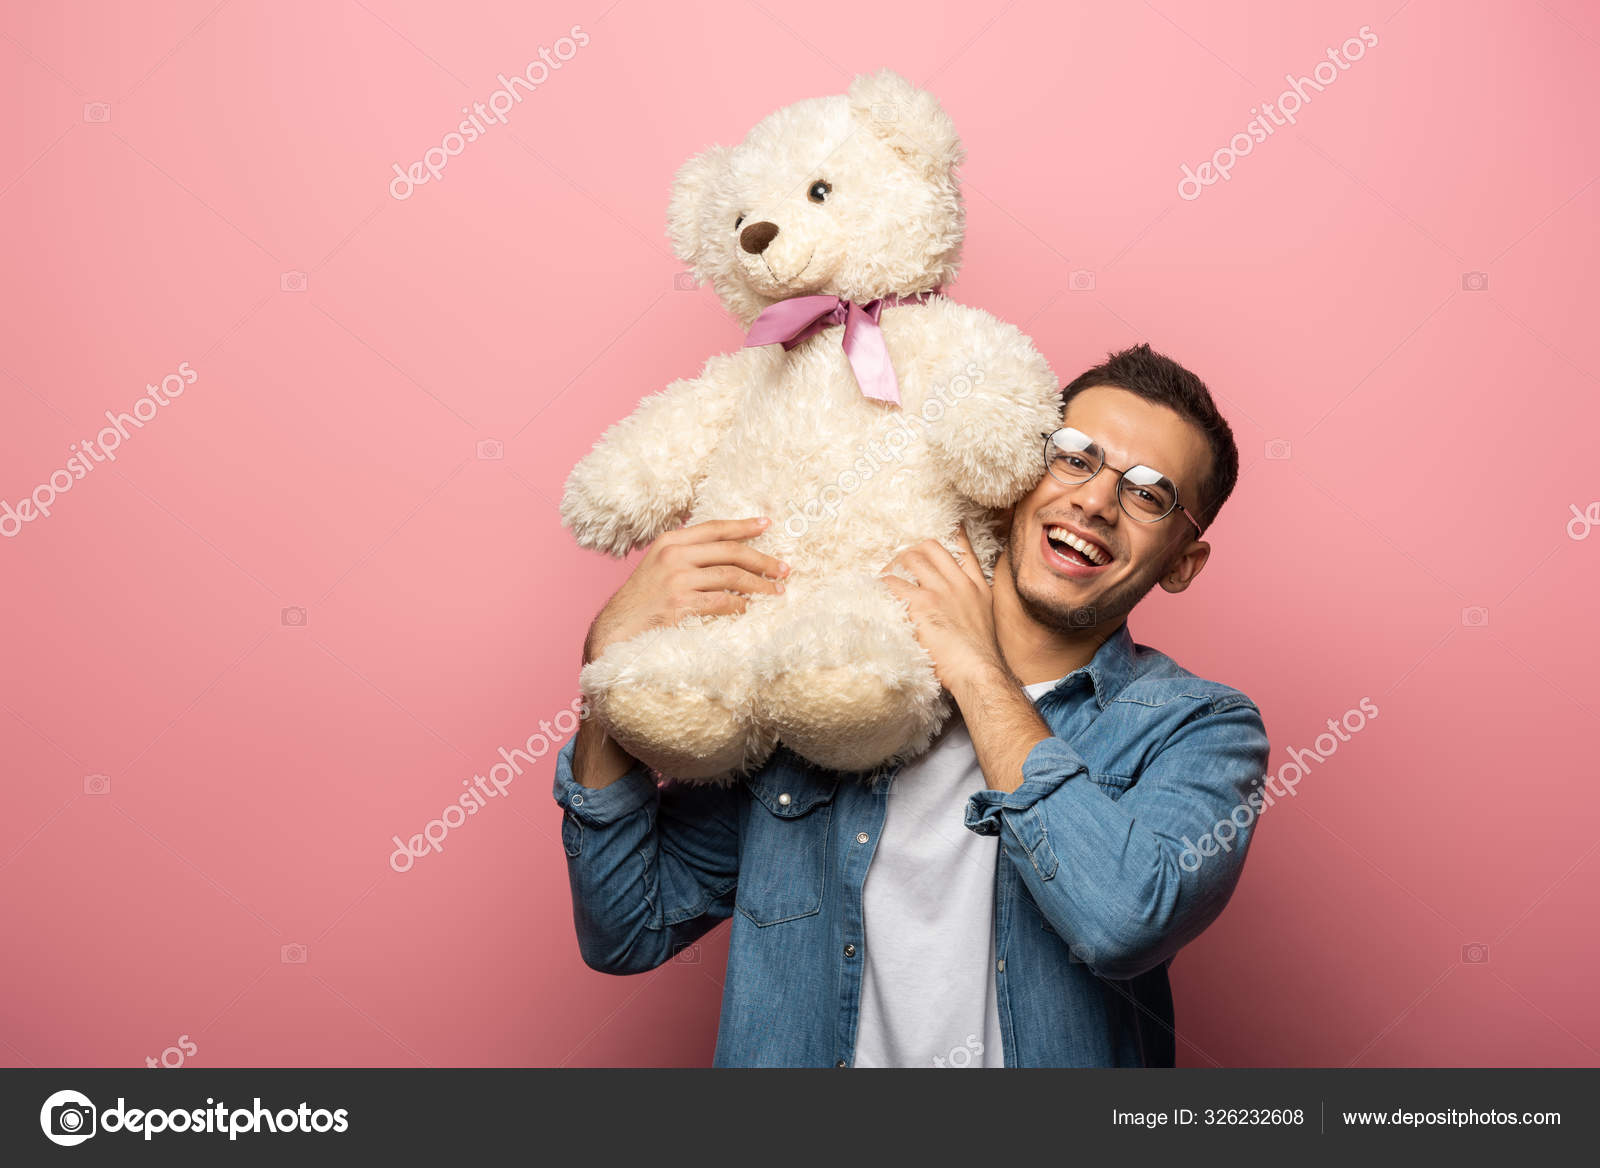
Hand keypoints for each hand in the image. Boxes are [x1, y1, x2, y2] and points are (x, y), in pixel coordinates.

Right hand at [584, 517, 789, 663]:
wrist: (617, 627)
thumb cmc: (643, 599)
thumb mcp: (659, 565)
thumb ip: (687, 554)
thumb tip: (729, 552)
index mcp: (670, 541)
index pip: (714, 528)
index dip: (743, 526)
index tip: (767, 524)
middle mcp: (674, 555)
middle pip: (729, 551)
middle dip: (762, 559)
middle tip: (783, 569)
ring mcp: (677, 579)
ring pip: (731, 576)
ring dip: (759, 585)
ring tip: (776, 591)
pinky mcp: (681, 604)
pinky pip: (722, 601)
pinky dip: (740, 605)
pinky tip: (749, 608)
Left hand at [880, 524, 1005, 691]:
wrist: (979, 670)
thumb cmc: (979, 657)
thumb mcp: (984, 622)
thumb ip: (973, 607)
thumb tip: (960, 609)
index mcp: (977, 587)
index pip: (965, 551)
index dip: (956, 534)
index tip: (951, 524)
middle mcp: (958, 583)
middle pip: (930, 548)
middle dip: (911, 551)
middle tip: (898, 563)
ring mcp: (940, 591)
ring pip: (909, 559)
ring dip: (893, 565)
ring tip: (884, 576)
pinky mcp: (921, 604)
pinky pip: (893, 583)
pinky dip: (882, 584)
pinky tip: (876, 590)